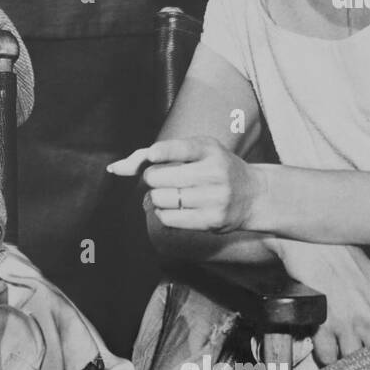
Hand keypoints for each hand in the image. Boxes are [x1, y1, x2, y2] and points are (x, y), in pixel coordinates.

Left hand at [109, 136, 260, 233]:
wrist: (254, 195)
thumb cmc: (214, 168)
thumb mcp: (197, 151)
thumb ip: (157, 154)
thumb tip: (115, 168)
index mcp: (209, 149)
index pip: (182, 148)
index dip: (163, 152)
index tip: (151, 155)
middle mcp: (214, 172)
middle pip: (159, 177)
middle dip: (151, 178)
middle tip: (162, 180)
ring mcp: (215, 198)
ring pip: (160, 199)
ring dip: (156, 198)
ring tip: (169, 194)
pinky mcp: (212, 220)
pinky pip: (169, 218)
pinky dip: (162, 214)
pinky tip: (173, 208)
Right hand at [271, 241, 369, 365]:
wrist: (314, 245)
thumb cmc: (340, 255)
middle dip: (366, 361)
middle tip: (358, 362)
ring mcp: (349, 323)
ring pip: (351, 359)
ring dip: (344, 361)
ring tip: (339, 357)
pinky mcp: (325, 324)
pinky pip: (327, 355)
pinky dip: (324, 355)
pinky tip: (324, 348)